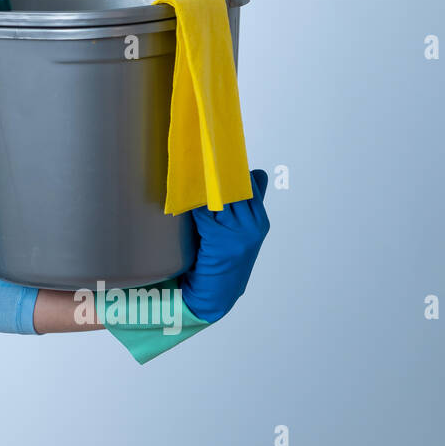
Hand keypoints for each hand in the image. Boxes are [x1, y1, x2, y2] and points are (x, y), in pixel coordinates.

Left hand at [178, 169, 269, 322]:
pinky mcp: (220, 240)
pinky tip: (184, 196)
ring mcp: (238, 233)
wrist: (217, 295)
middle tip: (202, 154)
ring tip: (191, 170)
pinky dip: (194, 203)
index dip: (233, 169)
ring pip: (221, 197)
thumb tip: (259, 173)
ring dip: (205, 185)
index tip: (218, 151)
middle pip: (236, 188)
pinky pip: (204, 213)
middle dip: (218, 172)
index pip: (250, 185)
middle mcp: (253, 226)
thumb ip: (250, 205)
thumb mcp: (245, 232)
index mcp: (260, 221)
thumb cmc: (226, 259)